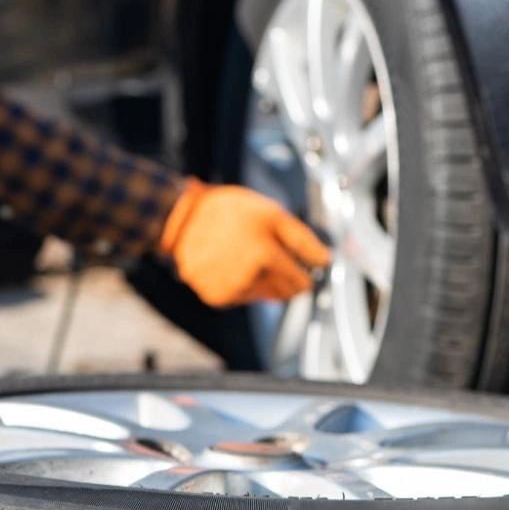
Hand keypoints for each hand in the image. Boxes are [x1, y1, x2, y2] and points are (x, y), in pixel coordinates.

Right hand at [158, 179, 330, 307]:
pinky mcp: (216, 297)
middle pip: (284, 294)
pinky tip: (231, 265)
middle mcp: (248, 278)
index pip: (302, 282)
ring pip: (263, 296)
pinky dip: (241, 285)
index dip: (306, 272)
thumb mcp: (271, 213)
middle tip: (272, 256)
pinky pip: (241, 297)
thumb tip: (325, 260)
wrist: (183, 220)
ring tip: (246, 255)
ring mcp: (230, 290)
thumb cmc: (229, 212)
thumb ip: (303, 239)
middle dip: (285, 277)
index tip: (303, 264)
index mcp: (265, 256)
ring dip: (263, 281)